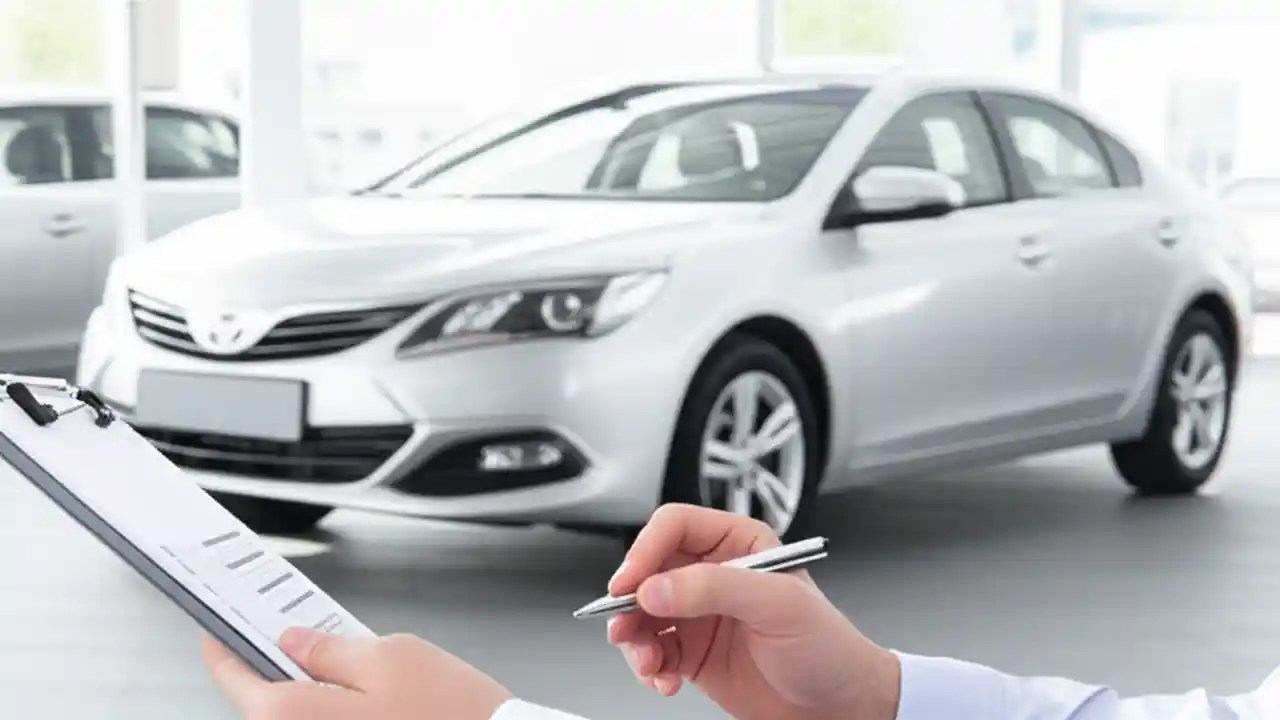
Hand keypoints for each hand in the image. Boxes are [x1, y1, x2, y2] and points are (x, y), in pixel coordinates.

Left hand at [202, 629, 511, 719]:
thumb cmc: (453, 712)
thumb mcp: (390, 655)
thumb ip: (331, 650)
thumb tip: (294, 644)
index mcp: (295, 717)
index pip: (238, 680)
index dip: (225, 651)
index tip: (217, 634)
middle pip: (269, 705)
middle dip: (276, 669)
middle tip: (290, 636)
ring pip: (303, 717)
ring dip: (310, 691)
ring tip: (341, 662)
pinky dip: (336, 708)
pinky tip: (362, 694)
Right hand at [607, 504, 900, 719]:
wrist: (840, 707)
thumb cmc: (828, 647)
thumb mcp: (778, 605)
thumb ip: (715, 588)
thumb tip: (657, 587)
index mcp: (738, 543)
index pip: (675, 527)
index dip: (646, 550)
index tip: (631, 583)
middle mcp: (713, 574)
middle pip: (648, 570)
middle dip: (630, 600)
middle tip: (624, 625)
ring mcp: (700, 615)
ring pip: (641, 614)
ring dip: (634, 640)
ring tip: (649, 664)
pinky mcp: (692, 653)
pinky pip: (651, 652)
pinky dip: (648, 668)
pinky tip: (664, 681)